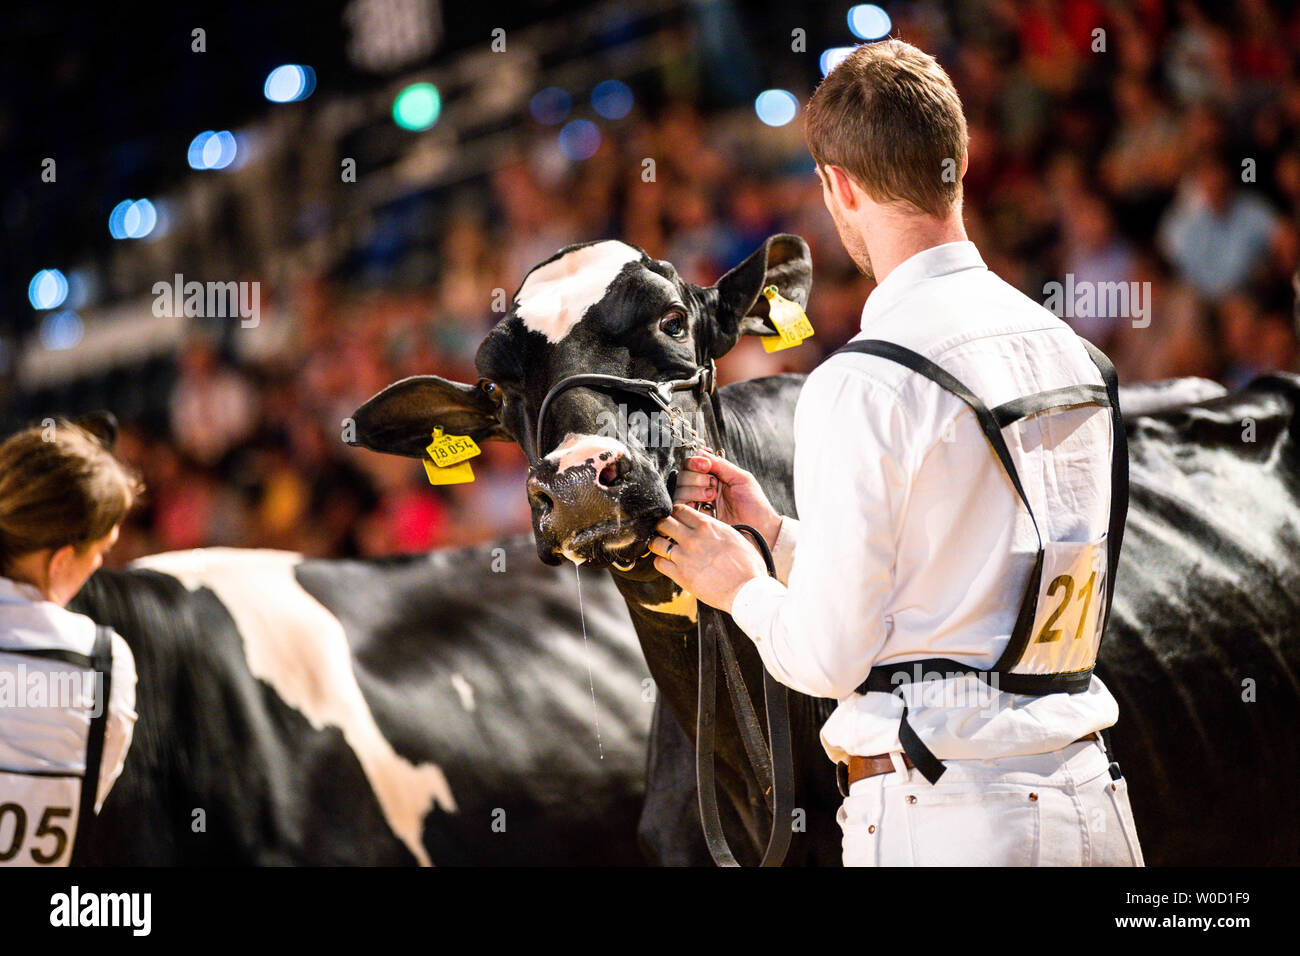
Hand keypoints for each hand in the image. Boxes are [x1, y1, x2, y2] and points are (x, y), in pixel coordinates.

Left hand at [649, 504, 767, 612]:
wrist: (746, 590)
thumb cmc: (748, 566)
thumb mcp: (735, 537)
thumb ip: (717, 530)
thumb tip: (710, 527)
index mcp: (708, 526)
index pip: (680, 510)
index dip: (676, 513)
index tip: (676, 518)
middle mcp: (693, 538)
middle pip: (664, 522)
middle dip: (662, 524)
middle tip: (664, 530)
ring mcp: (684, 556)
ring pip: (656, 542)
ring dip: (658, 543)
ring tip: (662, 546)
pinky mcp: (680, 575)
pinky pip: (659, 563)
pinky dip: (660, 561)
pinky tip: (667, 563)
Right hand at [673, 451, 782, 544]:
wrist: (760, 529)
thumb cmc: (755, 506)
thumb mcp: (741, 478)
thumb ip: (721, 464)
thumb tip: (701, 452)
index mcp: (713, 478)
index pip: (692, 465)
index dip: (695, 463)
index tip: (706, 467)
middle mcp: (702, 490)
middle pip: (682, 477)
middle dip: (696, 479)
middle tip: (713, 486)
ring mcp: (698, 505)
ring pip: (679, 491)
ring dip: (694, 491)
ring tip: (711, 498)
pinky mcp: (695, 520)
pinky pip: (679, 510)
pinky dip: (688, 505)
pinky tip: (702, 508)